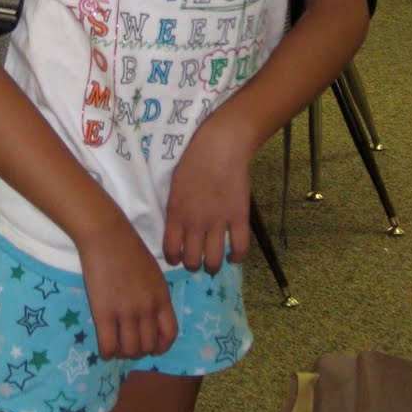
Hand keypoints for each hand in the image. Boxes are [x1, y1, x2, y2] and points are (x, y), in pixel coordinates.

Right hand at [78, 221, 176, 361]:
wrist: (106, 236)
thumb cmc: (129, 249)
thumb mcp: (154, 273)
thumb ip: (156, 296)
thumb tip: (152, 318)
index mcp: (162, 297)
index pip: (170, 334)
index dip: (162, 346)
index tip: (153, 347)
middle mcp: (147, 308)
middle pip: (149, 345)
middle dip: (140, 351)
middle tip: (130, 346)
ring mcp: (126, 312)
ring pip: (130, 350)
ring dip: (124, 353)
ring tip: (117, 347)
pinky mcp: (104, 313)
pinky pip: (108, 346)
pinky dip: (107, 352)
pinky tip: (105, 348)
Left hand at [162, 110, 254, 273]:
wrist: (221, 145)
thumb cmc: (194, 158)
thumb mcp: (174, 184)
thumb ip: (175, 208)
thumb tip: (177, 226)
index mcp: (176, 214)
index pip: (171, 250)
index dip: (174, 259)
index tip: (177, 257)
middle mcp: (195, 223)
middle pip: (191, 261)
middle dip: (192, 265)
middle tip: (196, 260)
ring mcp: (218, 222)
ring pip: (213, 261)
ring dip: (212, 266)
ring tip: (213, 263)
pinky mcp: (239, 218)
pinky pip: (240, 248)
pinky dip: (237, 257)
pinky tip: (233, 255)